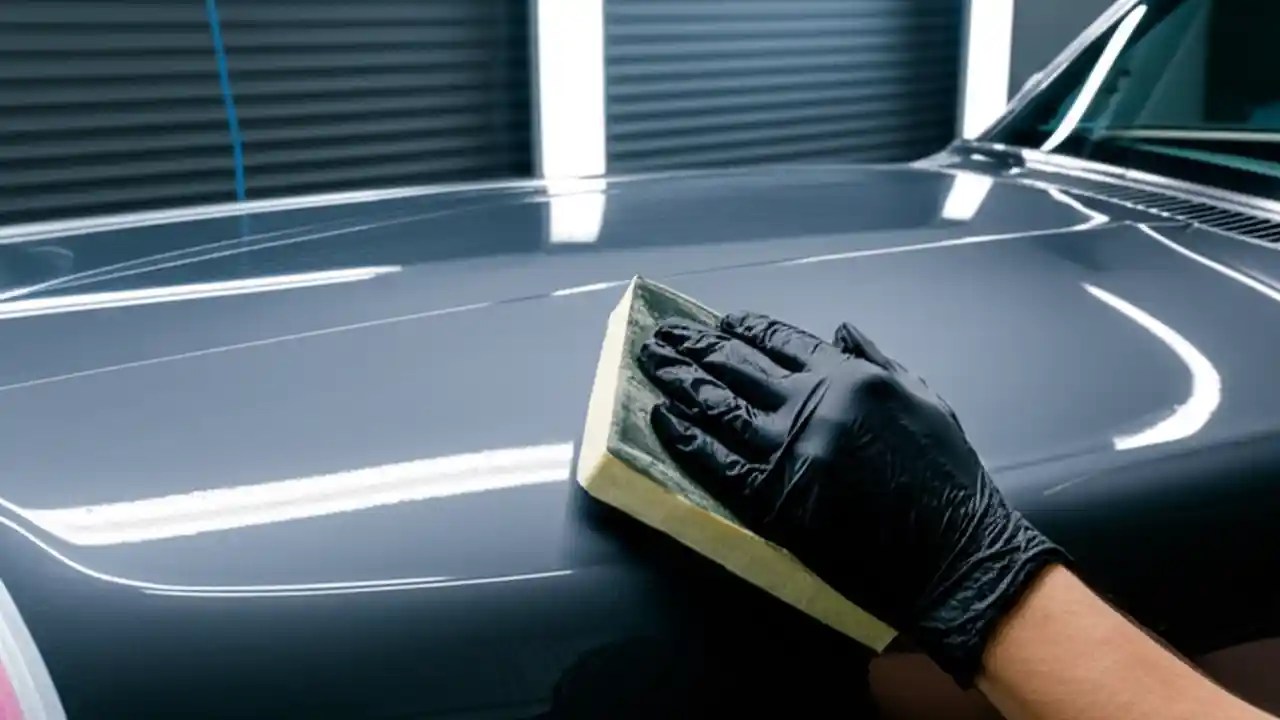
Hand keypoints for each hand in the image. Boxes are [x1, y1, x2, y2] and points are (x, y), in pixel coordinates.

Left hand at [637, 311, 1068, 685]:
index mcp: (853, 377)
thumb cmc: (949, 479)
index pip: (783, 341)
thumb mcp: (925, 399)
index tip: (719, 323)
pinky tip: (661, 419)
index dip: (744, 330)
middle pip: (739, 366)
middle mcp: (816, 403)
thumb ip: (877, 360)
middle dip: (696, 348)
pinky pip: (715, 461)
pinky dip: (684, 437)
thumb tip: (840, 329)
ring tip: (650, 365)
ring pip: (718, 406)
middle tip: (663, 337)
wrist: (955, 553)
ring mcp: (791, 450)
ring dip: (678, 382)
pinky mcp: (774, 498)